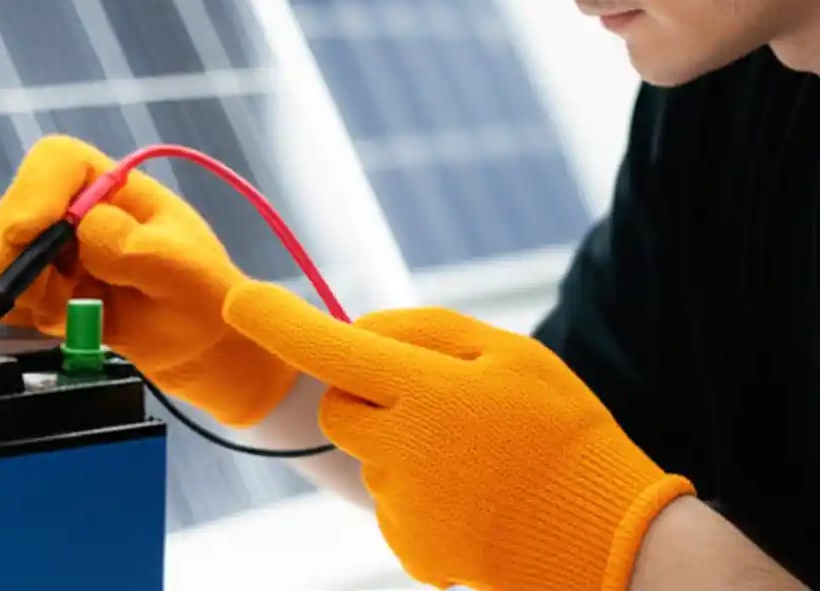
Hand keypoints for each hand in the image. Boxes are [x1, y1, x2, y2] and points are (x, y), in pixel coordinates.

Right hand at [0, 136, 296, 425]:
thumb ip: (132, 247)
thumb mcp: (182, 272)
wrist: (200, 348)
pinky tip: (62, 324)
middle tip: (50, 296)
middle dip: (18, 257)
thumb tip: (82, 226)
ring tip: (68, 313)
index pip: (56, 161)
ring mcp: (54, 250)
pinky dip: (22, 314)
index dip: (34, 192)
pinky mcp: (42, 287)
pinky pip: (3, 294)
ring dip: (21, 291)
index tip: (34, 234)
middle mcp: (76, 210)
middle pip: (13, 210)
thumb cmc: (203, 300)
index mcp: (113, 188)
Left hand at [222, 281, 695, 590]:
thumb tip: (354, 332)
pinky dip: (418, 494)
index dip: (277, 320)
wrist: (606, 538)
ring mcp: (400, 503)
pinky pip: (390, 502)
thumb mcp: (510, 355)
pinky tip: (469, 498)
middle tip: (436, 402)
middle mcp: (398, 448)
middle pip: (342, 407)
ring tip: (475, 460)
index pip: (328, 347)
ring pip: (369, 455)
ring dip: (402, 447)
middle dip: (368, 395)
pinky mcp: (408, 545)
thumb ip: (424, 332)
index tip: (238, 298)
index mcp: (424, 390)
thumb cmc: (560, 432)